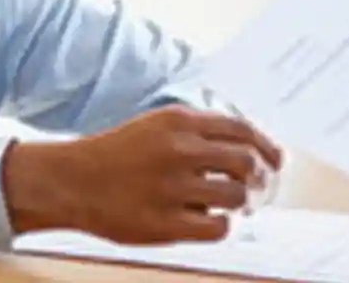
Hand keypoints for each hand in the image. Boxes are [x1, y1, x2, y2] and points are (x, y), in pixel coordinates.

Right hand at [1, 106, 282, 244]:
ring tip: (234, 206)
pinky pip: (218, 227)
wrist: (72, 181)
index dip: (267, 146)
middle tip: (260, 189)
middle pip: (247, 162)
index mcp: (180, 121)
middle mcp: (179, 150)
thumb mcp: (160, 126)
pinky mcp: (164, 223)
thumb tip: (255, 149)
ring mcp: (171, 188)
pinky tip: (212, 221)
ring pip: (237, 195)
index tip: (277, 160)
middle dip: (262, 178)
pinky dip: (224, 225)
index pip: (243, 129)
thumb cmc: (119, 155)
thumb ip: (202, 132)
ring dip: (243, 203)